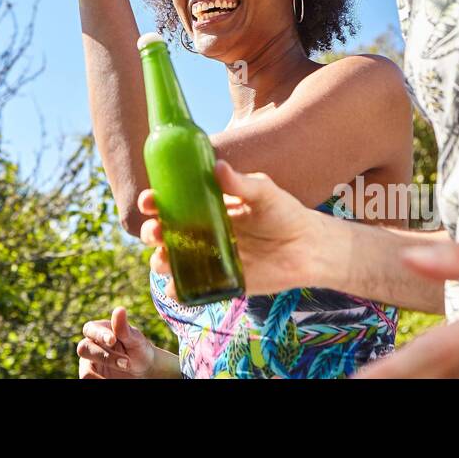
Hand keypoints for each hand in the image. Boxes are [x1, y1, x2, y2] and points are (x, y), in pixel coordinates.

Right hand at [76, 307, 158, 377]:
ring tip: (124, 371)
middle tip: (126, 362)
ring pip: (85, 369)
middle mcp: (91, 345)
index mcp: (99, 330)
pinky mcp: (92, 376)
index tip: (113, 340)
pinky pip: (88, 380)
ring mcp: (90, 362)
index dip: (98, 334)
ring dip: (102, 374)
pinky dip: (100, 381)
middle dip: (104, 356)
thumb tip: (119, 309)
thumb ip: (124, 328)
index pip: (90, 329)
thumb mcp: (135, 340)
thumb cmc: (138, 349)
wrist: (144, 370)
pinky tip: (114, 380)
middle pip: (84, 349)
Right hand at [140, 160, 318, 298]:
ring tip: (164, 258)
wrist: (309, 248)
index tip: (149, 200)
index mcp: (206, 206)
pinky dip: (178, 290)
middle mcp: (202, 231)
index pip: (171, 202)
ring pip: (171, 261)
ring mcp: (208, 258)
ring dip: (159, 260)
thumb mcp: (263, 192)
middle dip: (151, 232)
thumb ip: (241, 183)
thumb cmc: (286, 213)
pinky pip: (190, 289)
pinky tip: (177, 286)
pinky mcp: (219, 282)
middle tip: (157, 231)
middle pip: (163, 232)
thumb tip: (218, 166)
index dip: (154, 201)